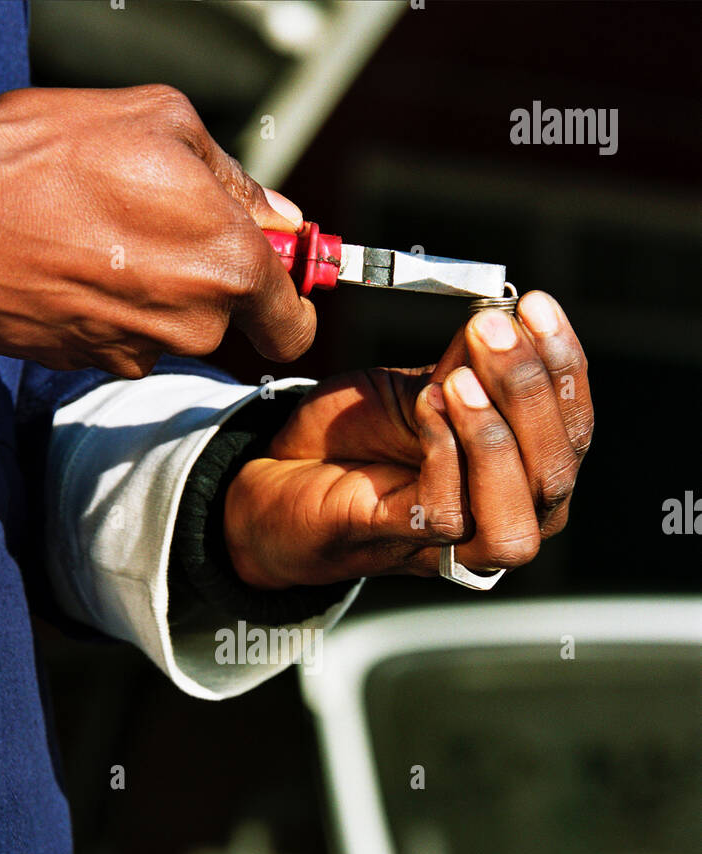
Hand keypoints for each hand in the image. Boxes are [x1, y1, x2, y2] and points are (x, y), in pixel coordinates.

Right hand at [0, 85, 314, 375]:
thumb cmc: (49, 160)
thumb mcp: (160, 120)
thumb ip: (234, 178)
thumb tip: (276, 216)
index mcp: (229, 264)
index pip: (292, 321)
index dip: (290, 299)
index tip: (277, 280)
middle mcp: (194, 324)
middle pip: (225, 314)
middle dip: (204, 272)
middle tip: (153, 218)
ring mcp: (141, 352)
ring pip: (171, 324)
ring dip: (151, 285)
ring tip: (97, 230)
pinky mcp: (92, 365)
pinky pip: (122, 336)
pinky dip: (107, 305)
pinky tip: (69, 261)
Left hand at [223, 292, 592, 587]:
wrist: (282, 475)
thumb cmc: (358, 436)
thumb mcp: (421, 385)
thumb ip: (468, 365)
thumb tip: (507, 317)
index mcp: (527, 476)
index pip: (573, 429)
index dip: (563, 367)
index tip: (534, 305)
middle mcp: (511, 518)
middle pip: (556, 470)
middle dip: (529, 392)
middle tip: (491, 329)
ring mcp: (462, 543)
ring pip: (517, 509)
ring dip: (495, 436)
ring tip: (460, 378)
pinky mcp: (409, 545)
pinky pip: (448, 513)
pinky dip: (444, 454)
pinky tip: (427, 406)